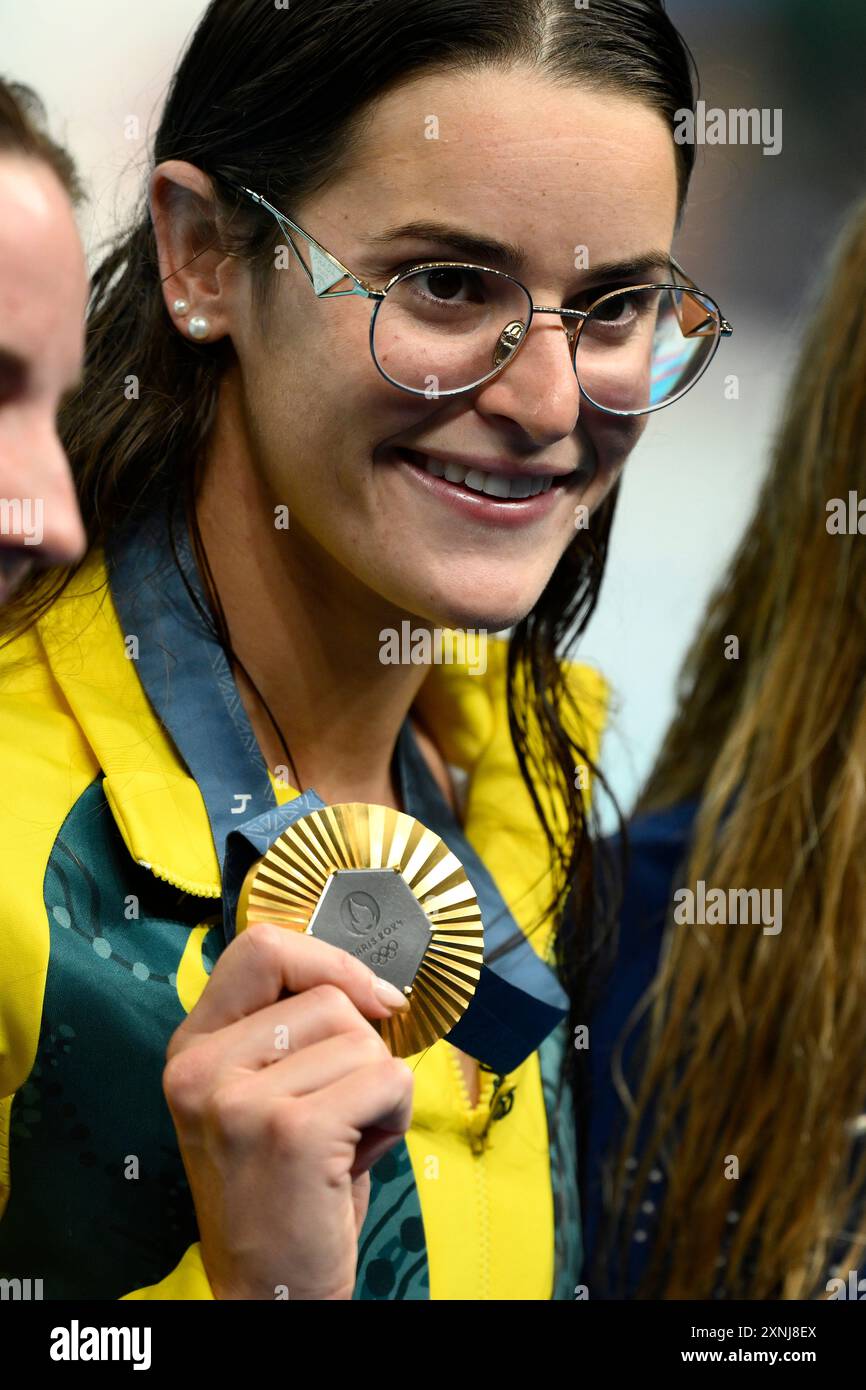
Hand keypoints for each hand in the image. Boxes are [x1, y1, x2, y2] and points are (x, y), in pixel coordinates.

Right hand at [163, 922, 413, 1299]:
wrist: (273, 1291)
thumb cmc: (289, 1188)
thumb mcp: (267, 1093)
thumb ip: (294, 1029)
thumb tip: (379, 984)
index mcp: (194, 1047)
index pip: (261, 947)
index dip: (327, 959)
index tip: (370, 997)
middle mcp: (200, 1067)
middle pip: (328, 996)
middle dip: (363, 1049)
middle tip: (340, 1113)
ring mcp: (238, 1099)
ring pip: (363, 1039)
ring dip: (379, 1091)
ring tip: (343, 1143)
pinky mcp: (289, 1131)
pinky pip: (386, 1078)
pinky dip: (396, 1115)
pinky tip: (357, 1159)